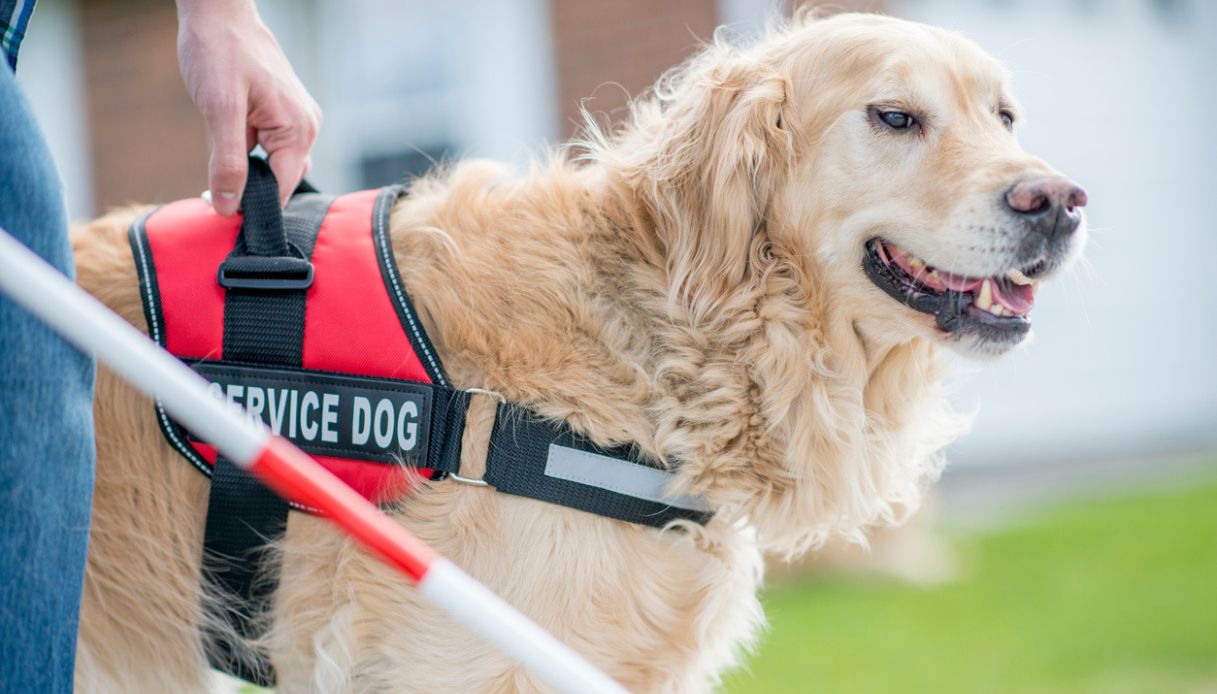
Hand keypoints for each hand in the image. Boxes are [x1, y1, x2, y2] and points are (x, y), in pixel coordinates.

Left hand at [176, 0, 320, 214]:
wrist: (219, 12)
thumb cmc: (220, 51)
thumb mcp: (219, 109)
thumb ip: (228, 161)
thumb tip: (228, 207)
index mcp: (299, 130)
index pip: (281, 190)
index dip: (251, 205)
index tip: (219, 210)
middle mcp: (306, 127)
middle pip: (281, 181)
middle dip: (249, 187)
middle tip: (212, 186)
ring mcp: (298, 119)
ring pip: (274, 165)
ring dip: (247, 167)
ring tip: (219, 150)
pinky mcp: (284, 113)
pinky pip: (270, 147)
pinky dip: (248, 151)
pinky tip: (227, 134)